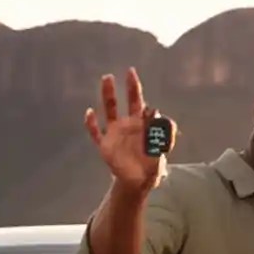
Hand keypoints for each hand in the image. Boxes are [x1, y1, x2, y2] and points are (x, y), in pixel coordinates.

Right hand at [84, 68, 173, 192]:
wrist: (136, 182)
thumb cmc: (151, 166)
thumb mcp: (161, 154)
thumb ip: (164, 139)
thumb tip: (161, 122)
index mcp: (145, 126)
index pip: (148, 111)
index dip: (151, 111)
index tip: (152, 112)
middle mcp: (130, 125)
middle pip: (130, 102)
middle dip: (131, 87)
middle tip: (131, 71)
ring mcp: (116, 133)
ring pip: (110, 110)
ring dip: (108, 94)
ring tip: (107, 78)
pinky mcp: (105, 145)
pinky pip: (95, 132)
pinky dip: (91, 123)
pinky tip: (89, 112)